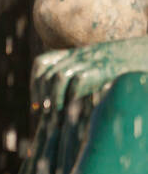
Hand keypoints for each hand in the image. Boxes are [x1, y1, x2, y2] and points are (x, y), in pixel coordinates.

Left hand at [31, 39, 147, 112]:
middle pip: (49, 73)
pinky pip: (79, 81)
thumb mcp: (101, 70)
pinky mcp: (103, 68)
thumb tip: (70, 107)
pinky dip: (72, 97)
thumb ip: (84, 81)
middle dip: (43, 97)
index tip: (37, 107)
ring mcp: (92, 60)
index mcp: (77, 54)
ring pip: (59, 77)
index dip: (36, 85)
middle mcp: (80, 55)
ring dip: (54, 99)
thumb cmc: (127, 70)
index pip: (43, 63)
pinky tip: (73, 112)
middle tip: (46, 117)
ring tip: (56, 119)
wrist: (146, 56)